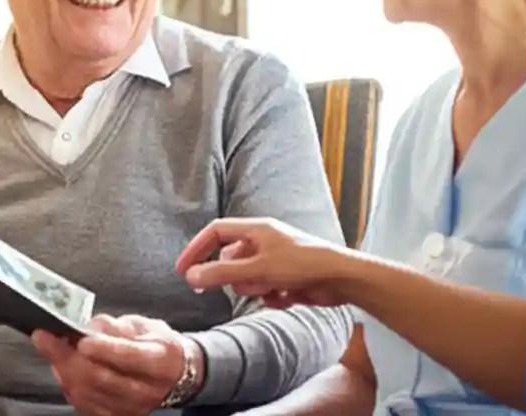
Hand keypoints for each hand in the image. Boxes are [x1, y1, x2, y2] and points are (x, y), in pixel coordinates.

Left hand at [32, 315, 186, 415]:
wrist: (174, 374)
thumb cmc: (156, 345)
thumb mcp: (144, 326)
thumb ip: (117, 326)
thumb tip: (88, 328)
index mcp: (160, 360)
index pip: (130, 357)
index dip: (104, 349)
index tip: (81, 339)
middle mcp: (147, 390)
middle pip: (101, 378)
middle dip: (67, 357)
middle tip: (44, 337)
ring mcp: (131, 408)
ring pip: (87, 393)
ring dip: (62, 369)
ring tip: (50, 346)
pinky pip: (84, 404)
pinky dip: (67, 384)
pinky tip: (61, 367)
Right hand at [176, 217, 356, 308]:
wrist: (342, 279)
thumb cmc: (301, 264)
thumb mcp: (257, 270)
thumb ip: (221, 274)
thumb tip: (190, 276)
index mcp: (255, 229)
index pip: (215, 233)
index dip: (196, 249)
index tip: (183, 271)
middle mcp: (263, 241)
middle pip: (230, 260)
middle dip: (236, 278)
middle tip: (248, 285)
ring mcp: (274, 260)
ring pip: (246, 278)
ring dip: (256, 288)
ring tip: (274, 289)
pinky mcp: (285, 277)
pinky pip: (264, 290)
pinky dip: (271, 296)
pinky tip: (288, 296)